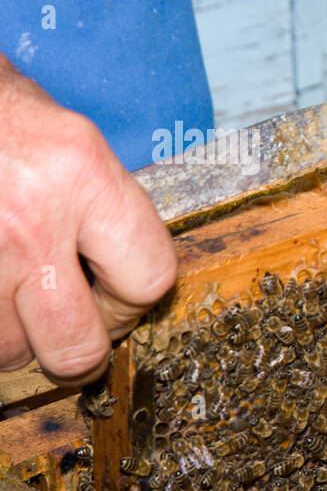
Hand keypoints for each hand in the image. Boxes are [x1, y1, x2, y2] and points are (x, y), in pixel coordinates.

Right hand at [0, 54, 175, 385]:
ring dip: (12, 340)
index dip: (133, 304)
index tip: (114, 303)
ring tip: (11, 300)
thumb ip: (103, 208)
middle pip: (76, 345)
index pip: (149, 279)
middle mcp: (31, 217)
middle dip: (74, 351)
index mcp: (83, 174)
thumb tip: (123, 279)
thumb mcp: (68, 140)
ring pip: (8, 350)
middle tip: (65, 328)